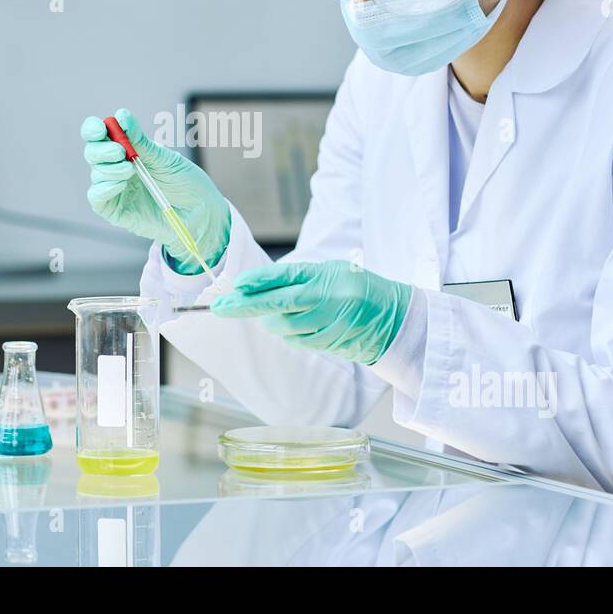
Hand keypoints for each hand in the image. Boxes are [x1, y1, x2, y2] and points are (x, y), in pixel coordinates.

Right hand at [80, 108, 230, 270]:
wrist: (200, 214)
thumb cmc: (186, 183)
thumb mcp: (165, 159)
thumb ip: (141, 142)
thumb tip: (121, 115)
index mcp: (129, 150)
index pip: (100, 135)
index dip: (94, 129)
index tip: (101, 128)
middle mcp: (118, 167)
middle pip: (93, 152)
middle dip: (102, 149)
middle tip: (121, 152)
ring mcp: (115, 189)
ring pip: (96, 172)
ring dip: (110, 168)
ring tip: (131, 170)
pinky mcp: (114, 210)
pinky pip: (96, 197)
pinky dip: (104, 188)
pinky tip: (121, 184)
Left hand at [210, 260, 410, 363]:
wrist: (393, 317)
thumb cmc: (354, 287)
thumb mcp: (329, 272)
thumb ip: (297, 279)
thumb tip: (254, 288)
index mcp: (325, 275)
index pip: (286, 276)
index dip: (258, 281)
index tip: (235, 285)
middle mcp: (327, 298)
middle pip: (277, 303)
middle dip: (244, 305)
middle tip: (219, 306)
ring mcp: (329, 322)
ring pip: (283, 326)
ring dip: (271, 322)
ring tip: (275, 315)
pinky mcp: (330, 341)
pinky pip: (298, 340)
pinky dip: (290, 334)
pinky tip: (296, 326)